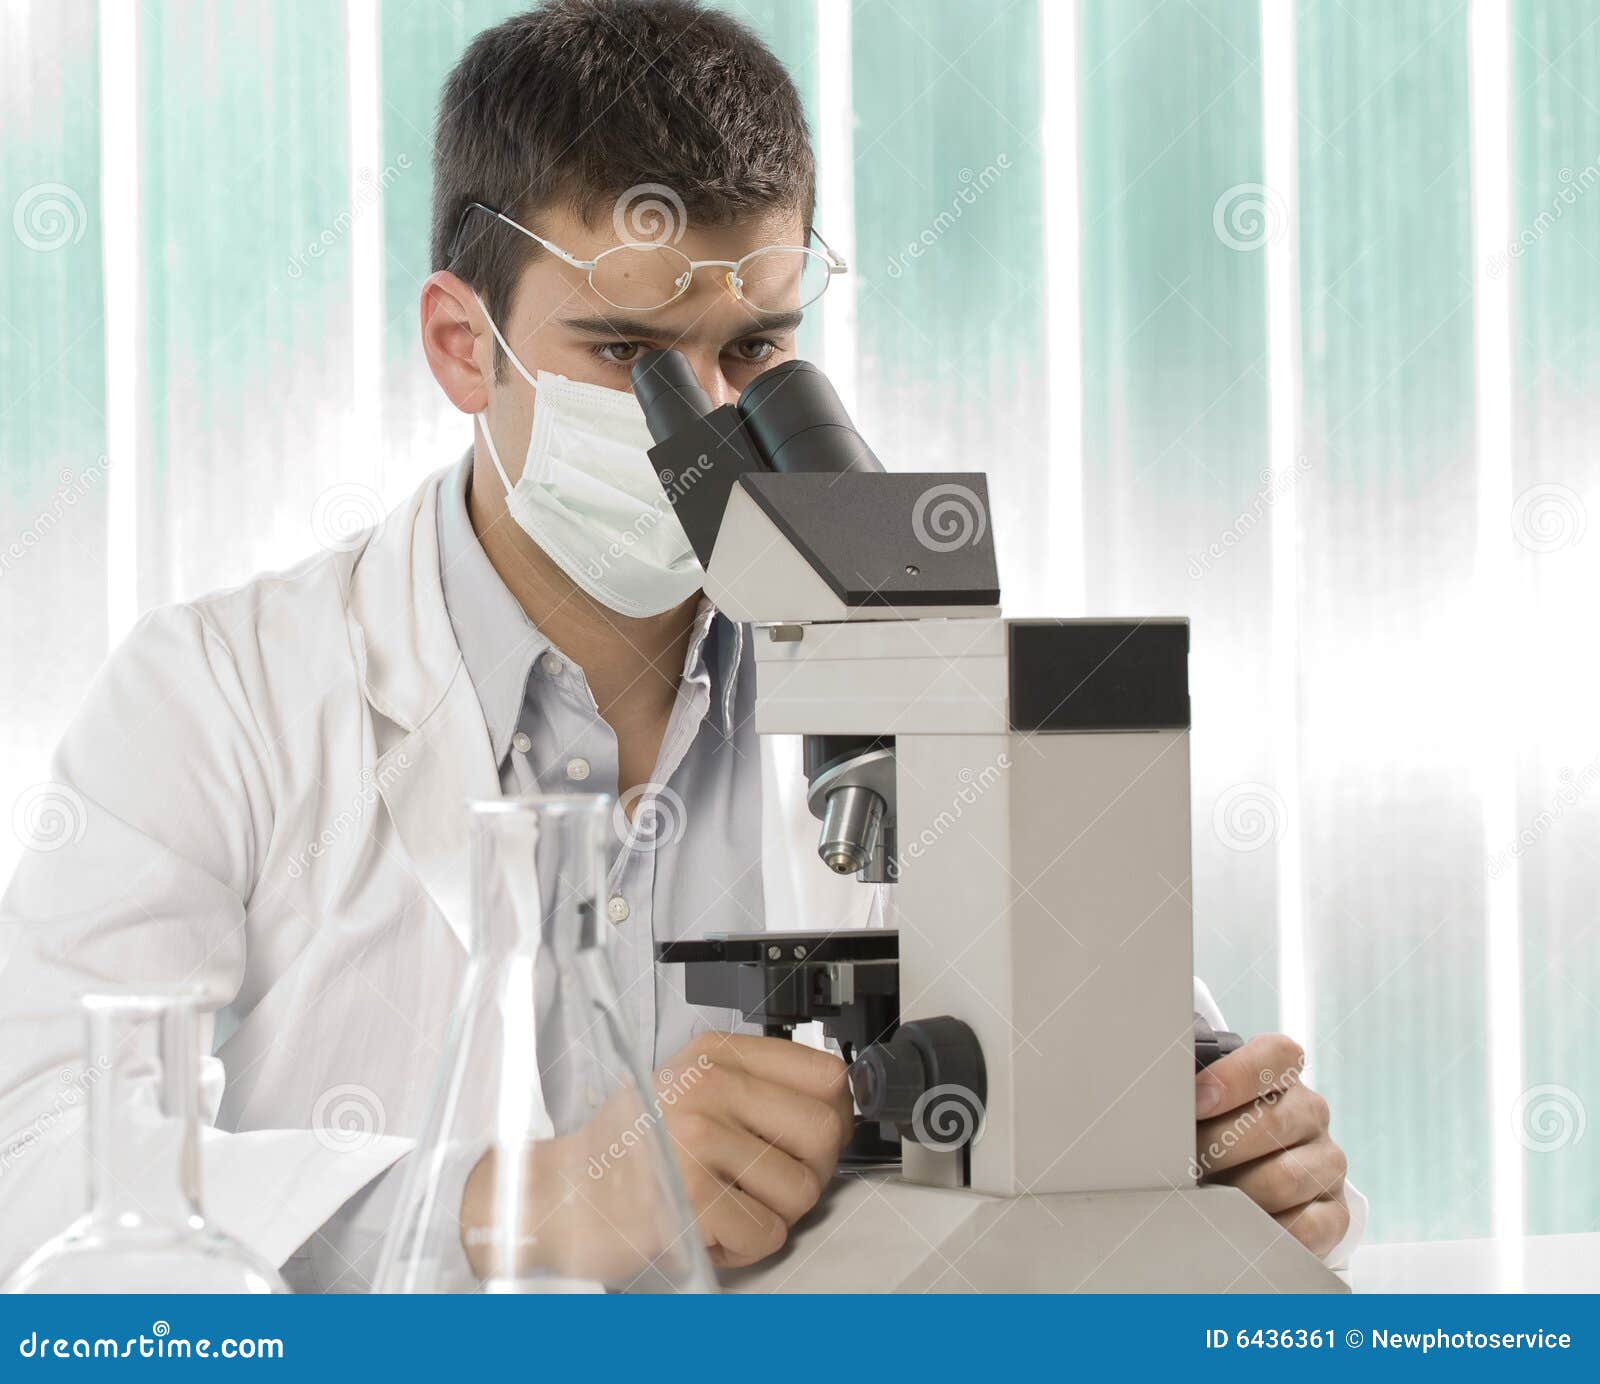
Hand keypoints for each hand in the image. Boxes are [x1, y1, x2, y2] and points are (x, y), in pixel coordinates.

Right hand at [461, 1031, 851, 1280]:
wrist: (559, 1197)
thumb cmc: (630, 1148)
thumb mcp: (690, 1087)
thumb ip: (756, 1087)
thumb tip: (839, 1105)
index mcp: (713, 1054)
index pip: (825, 1075)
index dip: (832, 1116)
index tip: (809, 1138)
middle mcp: (706, 1087)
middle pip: (824, 1133)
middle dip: (807, 1172)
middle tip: (765, 1183)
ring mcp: (696, 1141)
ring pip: (801, 1191)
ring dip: (771, 1215)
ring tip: (726, 1204)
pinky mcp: (689, 1199)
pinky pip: (765, 1235)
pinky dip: (743, 1247)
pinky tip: (708, 1228)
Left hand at [1194, 1033, 1349, 1258]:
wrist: (1248, 1174)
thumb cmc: (1218, 1127)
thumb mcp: (1206, 1099)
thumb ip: (1191, 1090)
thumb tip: (1158, 1093)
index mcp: (1282, 1074)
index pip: (1278, 1056)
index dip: (1235, 1076)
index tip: (1196, 1099)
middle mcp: (1310, 1113)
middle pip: (1271, 1123)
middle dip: (1218, 1146)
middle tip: (1184, 1162)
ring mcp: (1327, 1161)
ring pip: (1283, 1179)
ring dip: (1235, 1194)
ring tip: (1204, 1197)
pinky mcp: (1335, 1211)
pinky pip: (1307, 1227)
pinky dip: (1266, 1230)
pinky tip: (1238, 1226)